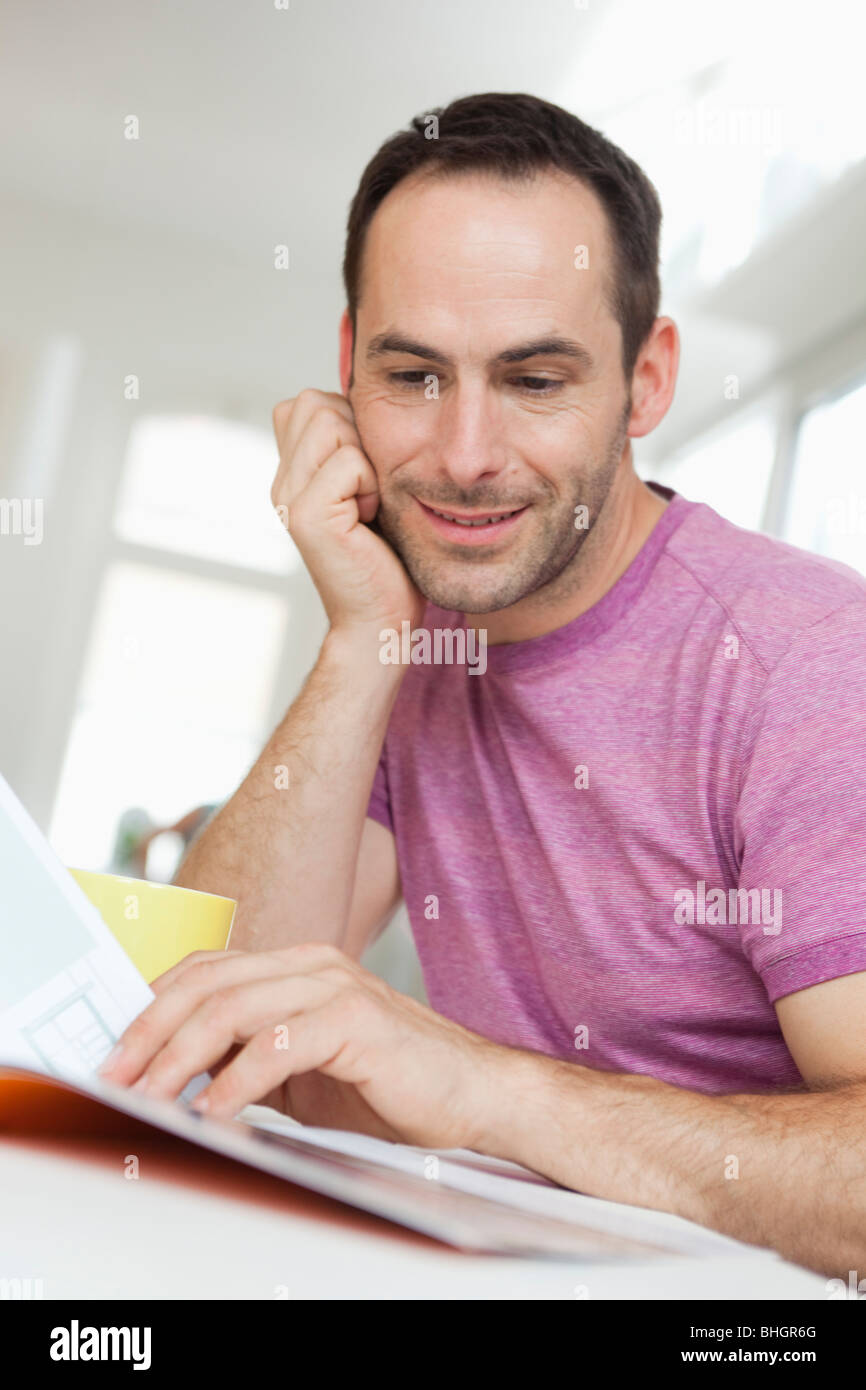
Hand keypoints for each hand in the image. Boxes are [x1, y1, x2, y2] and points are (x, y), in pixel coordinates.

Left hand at [97, 944, 509, 1150]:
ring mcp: (335, 986)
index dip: (150, 1006)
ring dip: (179, 1057)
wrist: (473, 1094)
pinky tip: (212, 1111)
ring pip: (232, 1008)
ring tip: (150, 1095)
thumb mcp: (299, 1069)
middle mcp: (311, 964)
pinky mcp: (358, 1021)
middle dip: (150, 1030)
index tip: (112, 1052)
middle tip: (115, 1075)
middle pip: (207, 984)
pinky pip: (279, 1045)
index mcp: (294, 967)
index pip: (204, 970)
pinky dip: (236, 1080)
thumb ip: (245, 1057)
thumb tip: (173, 1074)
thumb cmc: (388, 1083)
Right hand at [271, 389, 423, 635]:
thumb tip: (367, 400)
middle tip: (369, 490)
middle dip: (357, 434)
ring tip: (369, 503)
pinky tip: (370, 519)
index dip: (348, 423)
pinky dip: (372, 483)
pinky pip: (349, 459)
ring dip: (366, 459)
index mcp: (292, 474)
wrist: (383, 622)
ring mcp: (288, 497)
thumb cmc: (390, 561)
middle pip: (315, 401)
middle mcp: (282, 482)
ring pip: (331, 421)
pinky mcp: (306, 514)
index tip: (366, 476)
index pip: (308, 402)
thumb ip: (357, 448)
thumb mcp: (373, 489)